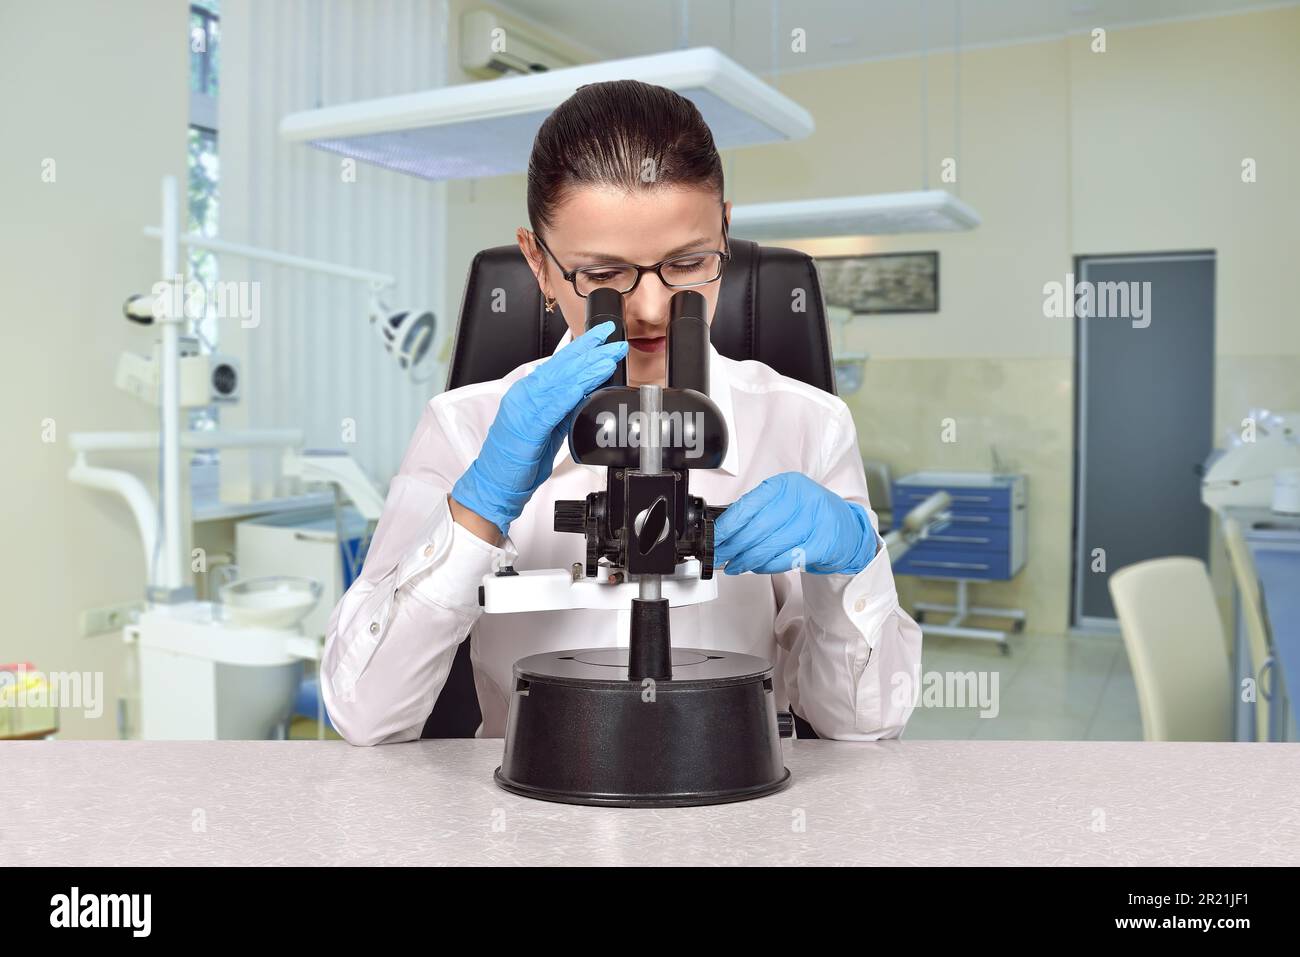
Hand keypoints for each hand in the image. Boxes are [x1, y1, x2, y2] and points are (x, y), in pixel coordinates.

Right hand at [451, 321, 627, 536]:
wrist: (496, 481)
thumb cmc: (518, 457)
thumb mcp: (548, 427)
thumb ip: (565, 408)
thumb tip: (587, 393)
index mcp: (529, 392)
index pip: (560, 364)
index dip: (583, 348)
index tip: (604, 337)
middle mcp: (525, 395)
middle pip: (562, 367)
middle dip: (590, 352)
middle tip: (614, 341)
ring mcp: (524, 410)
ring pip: (559, 383)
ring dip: (585, 370)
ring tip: (607, 359)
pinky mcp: (527, 428)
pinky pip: (549, 409)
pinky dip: (566, 396)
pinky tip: (581, 387)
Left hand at [713, 472, 876, 574]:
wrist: (845, 530)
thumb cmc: (808, 515)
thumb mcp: (784, 502)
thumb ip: (757, 511)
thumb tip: (723, 530)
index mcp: (786, 484)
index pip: (749, 504)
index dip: (727, 525)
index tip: (713, 537)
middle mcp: (802, 499)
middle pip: (757, 527)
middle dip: (733, 545)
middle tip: (719, 555)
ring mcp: (814, 521)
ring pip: (769, 545)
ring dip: (746, 559)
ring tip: (734, 565)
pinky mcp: (822, 544)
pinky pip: (785, 559)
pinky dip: (766, 566)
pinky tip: (756, 567)